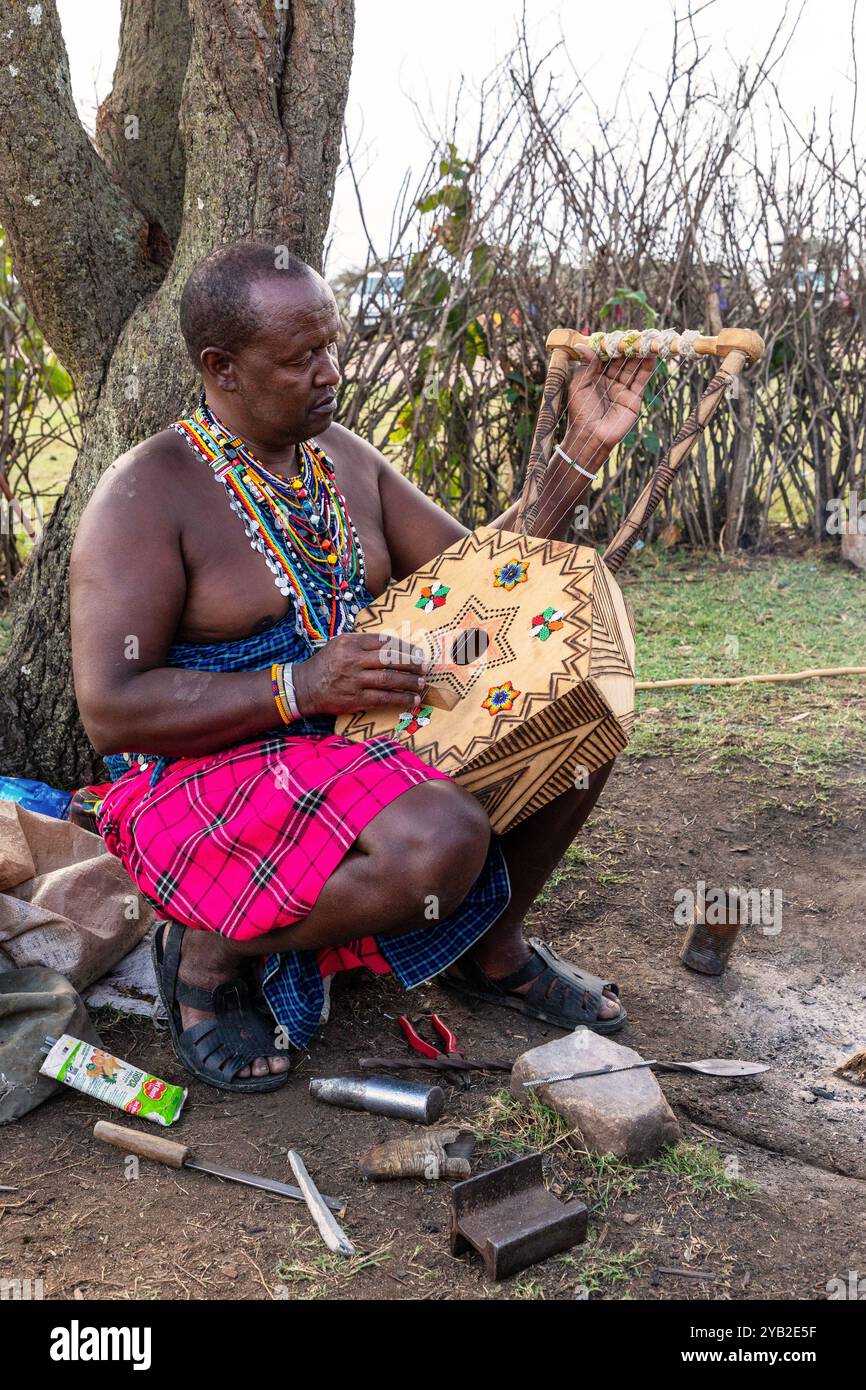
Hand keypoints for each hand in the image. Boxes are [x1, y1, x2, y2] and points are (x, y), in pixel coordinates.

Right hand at [292, 633, 430, 716]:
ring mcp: (355, 680)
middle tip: (425, 666)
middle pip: (389, 658)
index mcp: (350, 642)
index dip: (404, 647)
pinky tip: (412, 699)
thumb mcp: (340, 644)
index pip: (384, 642)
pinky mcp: (356, 698)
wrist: (305, 687)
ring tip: (421, 683)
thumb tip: (393, 645)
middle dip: (411, 662)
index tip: (417, 652)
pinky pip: (383, 698)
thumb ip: (363, 643)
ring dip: (409, 681)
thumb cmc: (326, 664)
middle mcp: (353, 659)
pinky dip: (400, 699)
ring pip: (388, 678)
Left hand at [563, 345, 656, 474]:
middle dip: (629, 348)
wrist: (591, 437)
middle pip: (621, 361)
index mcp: (594, 377)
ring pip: (633, 368)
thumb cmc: (581, 412)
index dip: (612, 346)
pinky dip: (647, 367)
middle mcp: (609, 381)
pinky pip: (641, 380)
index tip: (618, 334)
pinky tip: (651, 355)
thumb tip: (583, 344)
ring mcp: (622, 389)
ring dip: (640, 354)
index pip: (605, 357)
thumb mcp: (578, 386)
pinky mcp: (633, 398)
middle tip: (637, 334)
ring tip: (647, 340)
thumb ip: (586, 365)